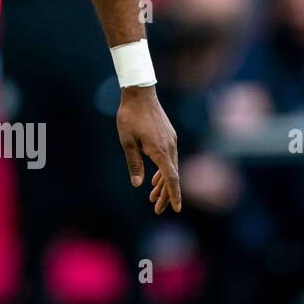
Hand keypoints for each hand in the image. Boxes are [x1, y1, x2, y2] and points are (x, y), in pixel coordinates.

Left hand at [115, 84, 181, 214]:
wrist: (140, 94)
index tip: (177, 209)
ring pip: (171, 168)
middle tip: (157, 209)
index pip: (171, 178)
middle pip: (172, 176)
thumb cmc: (130, 117)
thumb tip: (138, 184)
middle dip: (166, 194)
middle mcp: (170, 147)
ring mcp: (171, 141)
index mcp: (160, 150)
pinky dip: (163, 171)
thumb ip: (134, 163)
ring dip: (163, 183)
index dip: (173, 195)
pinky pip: (169, 158)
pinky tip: (155, 178)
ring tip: (153, 197)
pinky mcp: (169, 136)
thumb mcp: (127, 141)